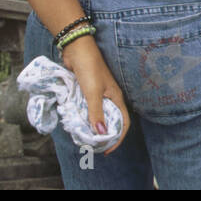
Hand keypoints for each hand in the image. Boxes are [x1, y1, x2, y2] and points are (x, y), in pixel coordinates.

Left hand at [61, 36, 129, 153]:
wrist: (77, 50)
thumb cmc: (89, 68)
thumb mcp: (92, 92)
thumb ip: (96, 112)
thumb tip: (100, 133)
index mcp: (116, 97)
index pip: (123, 122)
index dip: (118, 138)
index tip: (107, 150)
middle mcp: (109, 98)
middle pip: (111, 121)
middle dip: (105, 136)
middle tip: (94, 147)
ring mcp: (99, 95)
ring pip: (99, 116)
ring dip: (94, 127)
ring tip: (85, 138)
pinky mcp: (88, 92)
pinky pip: (89, 109)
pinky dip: (85, 118)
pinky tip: (78, 123)